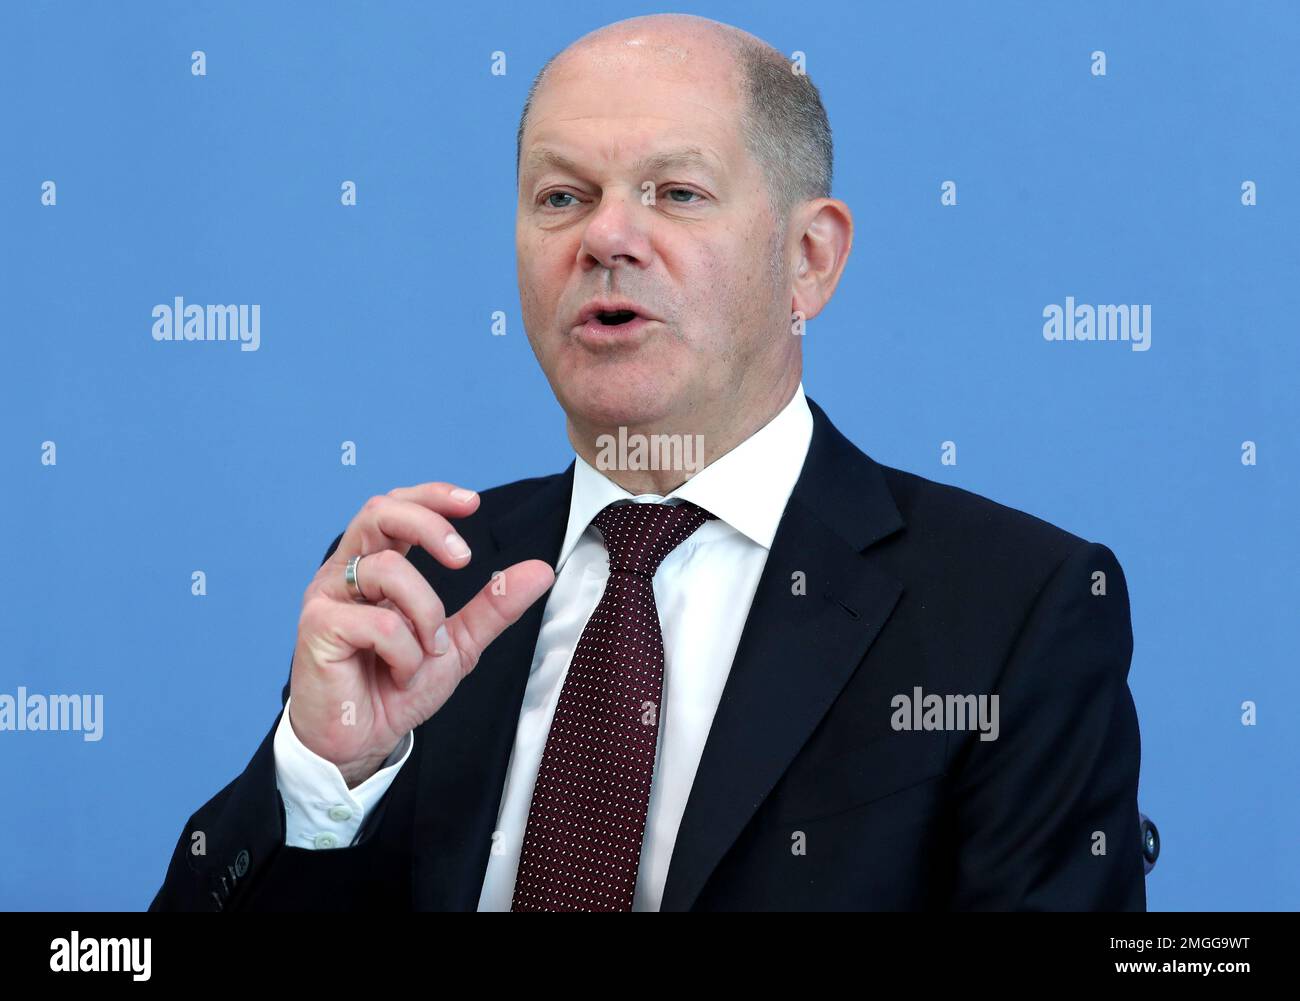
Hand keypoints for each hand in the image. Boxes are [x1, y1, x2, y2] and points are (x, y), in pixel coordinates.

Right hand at [287, 483, 554, 784]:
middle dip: (428, 524)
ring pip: (388, 569)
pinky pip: (379, 622)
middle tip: (463, 558)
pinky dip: (405, 652)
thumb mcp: (458, 643)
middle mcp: (346, 572)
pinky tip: (401, 674)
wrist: (364, 742)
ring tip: (429, 650)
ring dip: (426, 613)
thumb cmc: (396, 689)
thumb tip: (540, 570)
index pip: (398, 509)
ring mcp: (328, 596)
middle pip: (379, 512)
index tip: (473, 503)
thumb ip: (494, 606)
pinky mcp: (317, 627)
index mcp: (376, 566)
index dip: (432, 497)